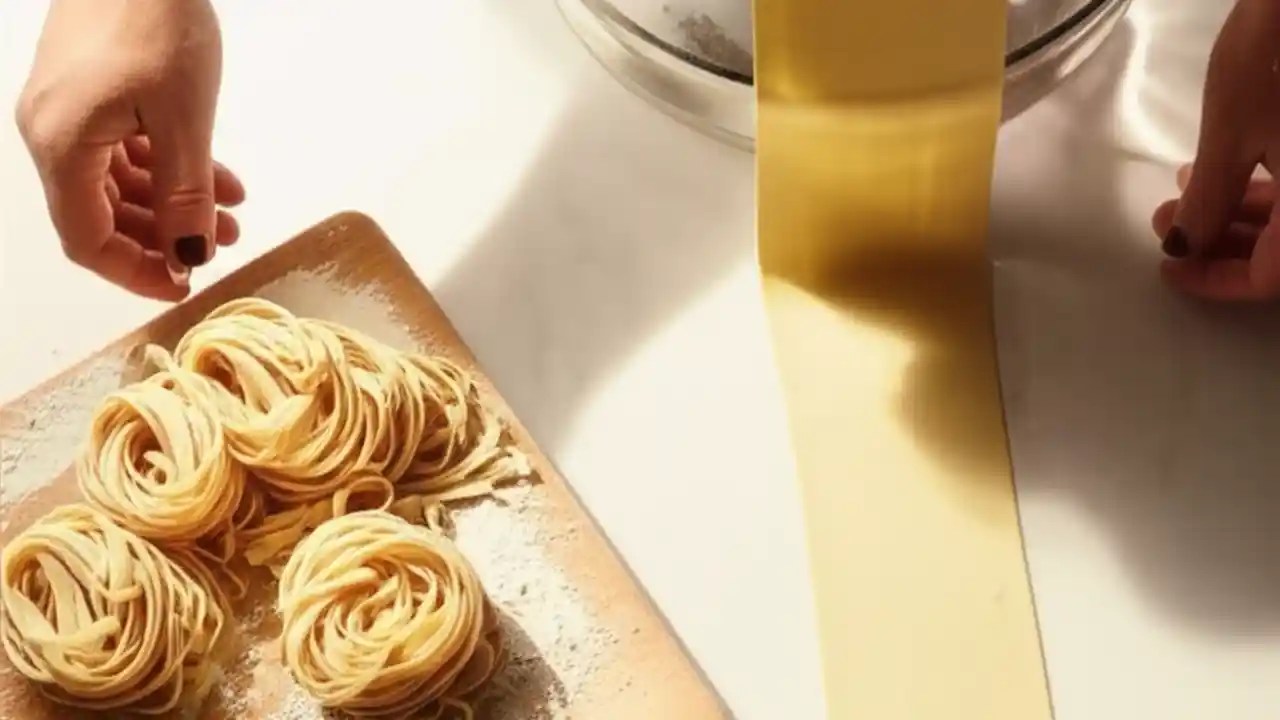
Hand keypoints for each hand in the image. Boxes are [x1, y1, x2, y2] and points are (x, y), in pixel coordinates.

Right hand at [15, 0, 242, 301]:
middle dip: (165, 236)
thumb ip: (185, 195)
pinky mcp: (91, 91)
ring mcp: (70, 111)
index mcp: (62, 147)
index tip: (185, 283)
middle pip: (102, 215)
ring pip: (119, 182)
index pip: (88, 240)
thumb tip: (191, 253)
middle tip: (220, 244)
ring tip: (231, 213)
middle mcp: (54, 133)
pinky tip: (219, 177)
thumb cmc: (154, 19)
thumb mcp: (184, 119)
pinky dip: (169, 168)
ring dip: (174, 203)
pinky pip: (126, 148)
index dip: (137, 272)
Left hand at [1152, 0, 1279, 301]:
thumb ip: (1209, 199)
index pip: (1271, 280)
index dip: (1215, 281)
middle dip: (1224, 241)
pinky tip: (1230, 160)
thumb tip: (1182, 245)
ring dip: (1244, 211)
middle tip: (1170, 220)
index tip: (1167, 269)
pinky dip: (1274, 183)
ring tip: (1188, 186)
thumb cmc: (1279, 54)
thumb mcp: (1234, 130)